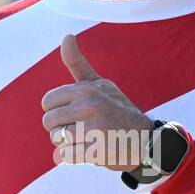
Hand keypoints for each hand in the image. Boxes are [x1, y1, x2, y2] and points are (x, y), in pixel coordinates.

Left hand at [41, 35, 154, 171]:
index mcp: (87, 88)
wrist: (146, 141)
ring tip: (86, 140)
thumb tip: (66, 36)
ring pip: (56, 139)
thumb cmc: (117, 111)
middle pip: (48, 122)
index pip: (47, 102)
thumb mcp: (100, 84)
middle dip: (59, 129)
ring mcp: (94, 129)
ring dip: (66, 144)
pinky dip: (69, 157)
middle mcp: (90, 105)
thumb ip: (78, 63)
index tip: (73, 114)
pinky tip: (85, 152)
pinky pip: (64, 156)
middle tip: (81, 130)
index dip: (57, 111)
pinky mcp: (97, 151)